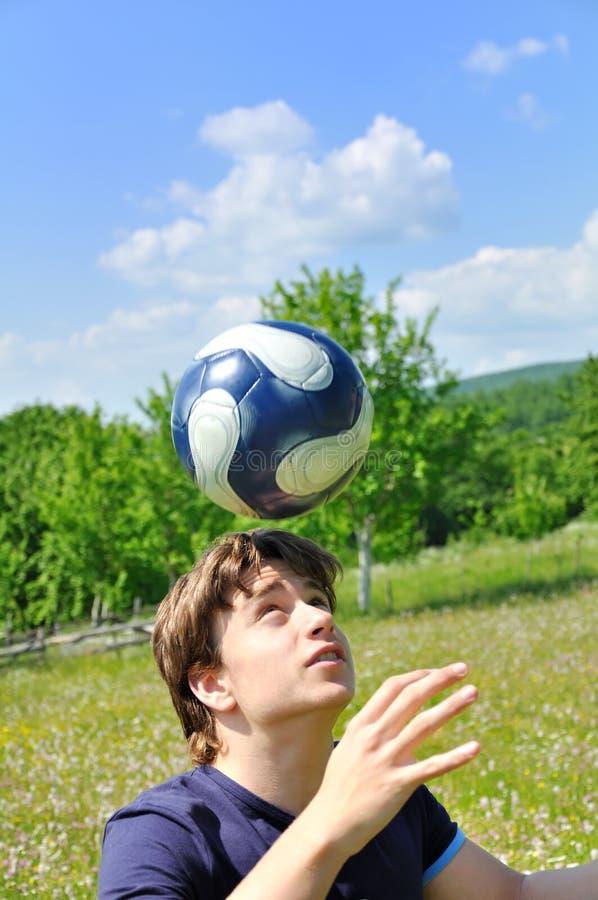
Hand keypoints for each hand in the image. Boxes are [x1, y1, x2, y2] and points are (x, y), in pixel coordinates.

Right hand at [312, 663, 479, 857]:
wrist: (329, 824)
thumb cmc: (339, 786)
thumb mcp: (348, 748)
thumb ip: (368, 730)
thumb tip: (387, 718)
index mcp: (362, 725)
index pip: (393, 687)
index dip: (418, 676)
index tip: (438, 672)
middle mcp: (374, 736)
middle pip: (411, 697)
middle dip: (439, 679)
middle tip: (463, 669)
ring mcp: (386, 759)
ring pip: (424, 724)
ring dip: (452, 705)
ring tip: (473, 692)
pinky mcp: (399, 785)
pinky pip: (432, 766)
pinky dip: (456, 756)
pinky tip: (475, 747)